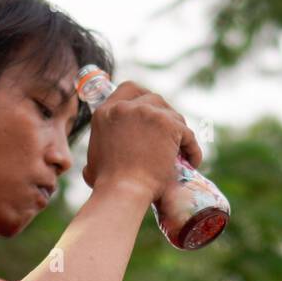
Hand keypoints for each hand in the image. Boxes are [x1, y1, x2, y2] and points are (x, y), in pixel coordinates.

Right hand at [81, 81, 203, 203]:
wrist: (123, 191)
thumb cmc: (108, 186)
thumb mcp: (93, 163)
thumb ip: (97, 156)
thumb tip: (89, 170)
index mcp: (106, 111)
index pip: (130, 89)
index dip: (144, 99)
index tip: (153, 111)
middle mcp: (126, 107)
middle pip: (154, 99)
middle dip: (165, 115)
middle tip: (171, 135)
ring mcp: (148, 113)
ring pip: (173, 116)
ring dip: (179, 133)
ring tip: (182, 153)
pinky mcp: (168, 125)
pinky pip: (187, 134)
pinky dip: (192, 148)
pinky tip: (192, 162)